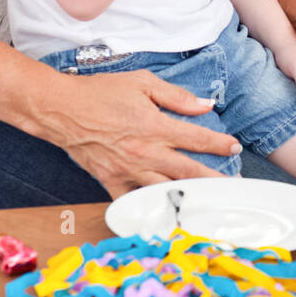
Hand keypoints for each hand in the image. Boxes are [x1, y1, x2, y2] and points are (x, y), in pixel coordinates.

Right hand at [46, 69, 241, 196]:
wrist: (60, 109)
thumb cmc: (100, 92)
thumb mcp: (143, 83)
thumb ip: (177, 96)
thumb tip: (205, 105)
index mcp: (155, 127)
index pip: (196, 139)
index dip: (219, 144)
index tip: (235, 147)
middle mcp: (144, 152)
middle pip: (188, 172)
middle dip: (214, 180)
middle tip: (233, 187)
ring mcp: (127, 170)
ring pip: (165, 190)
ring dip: (188, 197)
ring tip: (207, 202)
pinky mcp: (110, 180)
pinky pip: (133, 200)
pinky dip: (147, 208)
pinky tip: (163, 213)